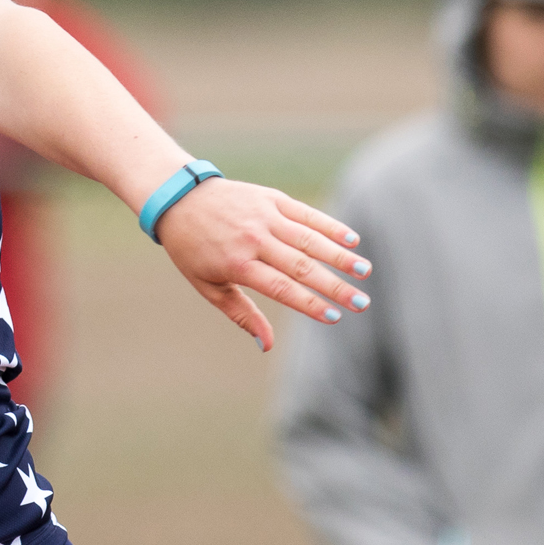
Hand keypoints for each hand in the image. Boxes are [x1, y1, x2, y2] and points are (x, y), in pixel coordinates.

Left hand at [154, 178, 369, 351]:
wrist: (179, 199)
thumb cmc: (192, 249)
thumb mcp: (208, 286)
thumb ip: (242, 314)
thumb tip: (268, 346)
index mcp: (237, 264)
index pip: (281, 287)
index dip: (309, 303)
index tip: (335, 316)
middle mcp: (253, 238)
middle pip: (301, 265)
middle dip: (334, 285)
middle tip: (362, 302)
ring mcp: (264, 215)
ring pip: (309, 238)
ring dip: (339, 255)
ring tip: (364, 271)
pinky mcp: (271, 198)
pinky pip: (305, 213)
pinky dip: (329, 226)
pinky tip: (352, 239)